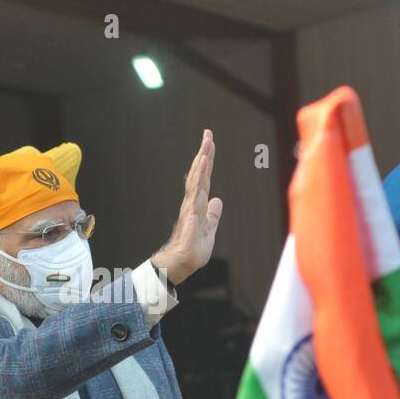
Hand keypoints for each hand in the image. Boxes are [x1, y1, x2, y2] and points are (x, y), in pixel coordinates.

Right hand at [152, 130, 222, 285]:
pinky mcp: (191, 213)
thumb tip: (217, 201)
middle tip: (207, 134)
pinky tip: (202, 163)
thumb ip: (213, 215)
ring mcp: (191, 206)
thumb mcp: (209, 230)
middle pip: (199, 173)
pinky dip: (199, 175)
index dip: (207, 162)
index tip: (209, 144)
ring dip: (202, 160)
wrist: (182, 264)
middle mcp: (192, 201)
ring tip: (206, 143)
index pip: (204, 179)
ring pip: (197, 178)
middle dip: (204, 153)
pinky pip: (196, 190)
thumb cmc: (193, 250)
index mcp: (198, 204)